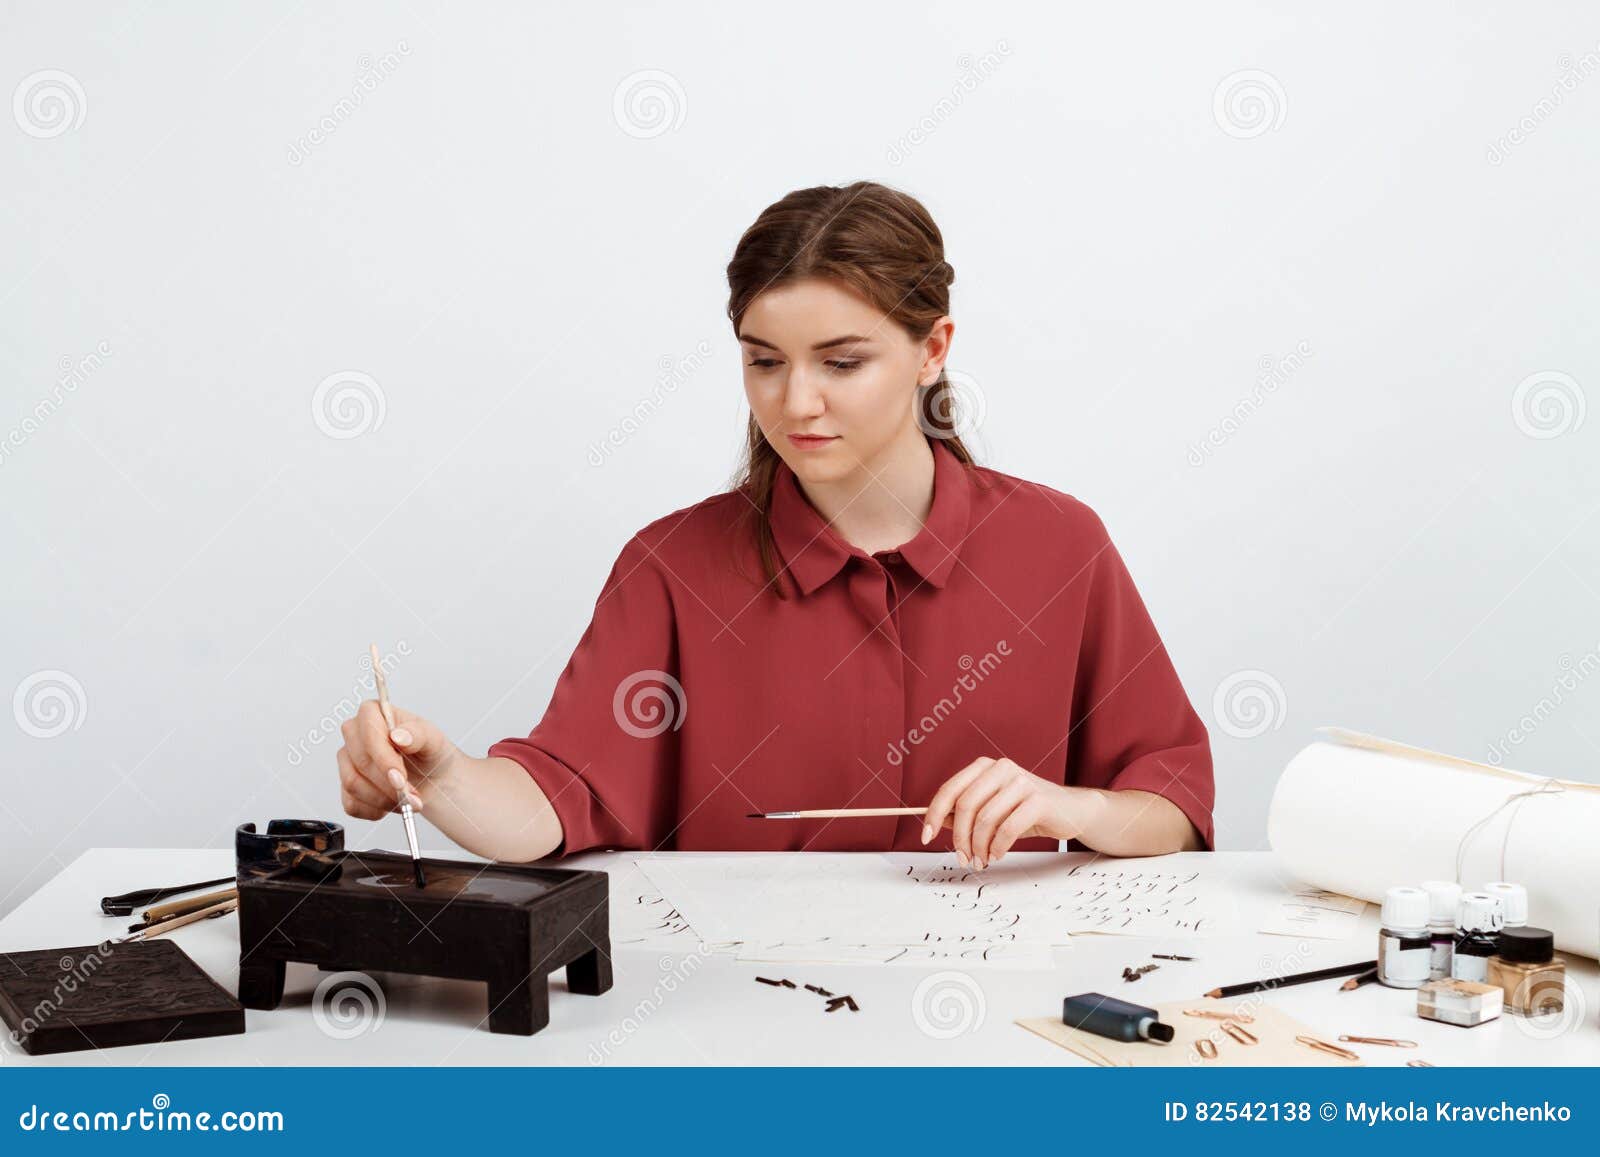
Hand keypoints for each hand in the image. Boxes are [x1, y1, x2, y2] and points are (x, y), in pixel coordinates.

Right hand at [335, 701, 459, 820]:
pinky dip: (376, 810)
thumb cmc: (430, 752)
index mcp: (373, 713)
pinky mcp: (346, 787)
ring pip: (353, 784)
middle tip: (412, 795)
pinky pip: (352, 804)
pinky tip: (394, 804)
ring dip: (384, 799)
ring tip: (409, 801)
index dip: (382, 756)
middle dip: (388, 784)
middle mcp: (354, 734)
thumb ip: (418, 734)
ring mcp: (347, 761)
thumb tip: (399, 736)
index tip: (400, 776)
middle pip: (360, 761)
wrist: (432, 777)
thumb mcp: (433, 740)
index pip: (367, 729)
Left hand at [919, 756, 1105, 868]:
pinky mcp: (1038, 800)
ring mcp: (1021, 782)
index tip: (927, 837)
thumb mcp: (992, 810)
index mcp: (984, 767)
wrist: (1071, 810)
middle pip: (965, 806)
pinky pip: (1007, 829)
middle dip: (960, 838)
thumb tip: (938, 823)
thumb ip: (966, 813)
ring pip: (985, 820)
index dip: (933, 815)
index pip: (950, 790)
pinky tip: (998, 854)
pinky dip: (998, 847)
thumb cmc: (1026, 811)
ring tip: (982, 859)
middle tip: (963, 859)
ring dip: (979, 847)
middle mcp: (1001, 768)